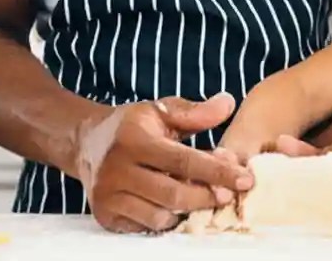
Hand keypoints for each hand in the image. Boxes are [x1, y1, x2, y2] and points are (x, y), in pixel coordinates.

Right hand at [77, 93, 253, 233]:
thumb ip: (195, 112)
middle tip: (229, 194)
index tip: (246, 179)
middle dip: (208, 197)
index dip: (218, 172)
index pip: (183, 161)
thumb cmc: (131, 126)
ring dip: (188, 212)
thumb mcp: (160, 111)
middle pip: (174, 195)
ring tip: (201, 198)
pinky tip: (177, 207)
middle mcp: (117, 169)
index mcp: (133, 139)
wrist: (85, 144)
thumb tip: (228, 103)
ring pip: (161, 216)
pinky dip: (167, 220)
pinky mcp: (105, 217)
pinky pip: (146, 227)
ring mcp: (108, 197)